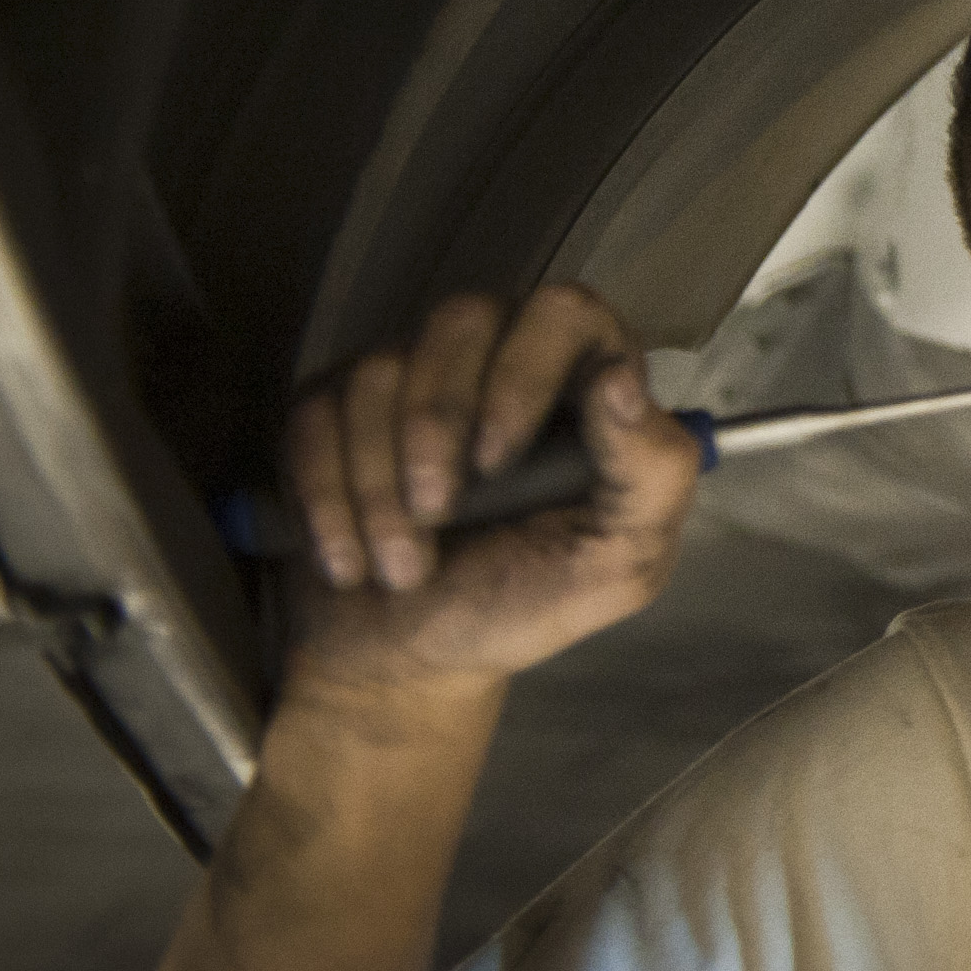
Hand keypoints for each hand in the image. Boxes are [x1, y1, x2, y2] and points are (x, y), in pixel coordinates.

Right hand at [278, 284, 696, 701]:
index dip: (524, 373)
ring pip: (381, 371)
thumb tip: (619, 378)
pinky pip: (317, 415)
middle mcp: (498, 354)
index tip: (497, 461)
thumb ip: (653, 472)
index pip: (565, 311)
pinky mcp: (333, 407)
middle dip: (437, 425)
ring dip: (382, 486)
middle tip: (439, 514)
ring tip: (403, 569)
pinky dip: (328, 499)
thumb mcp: (618, 562)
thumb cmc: (525, 601)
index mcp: (584, 380)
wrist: (409, 659)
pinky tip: (350, 563)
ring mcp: (411, 374)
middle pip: (461, 318)